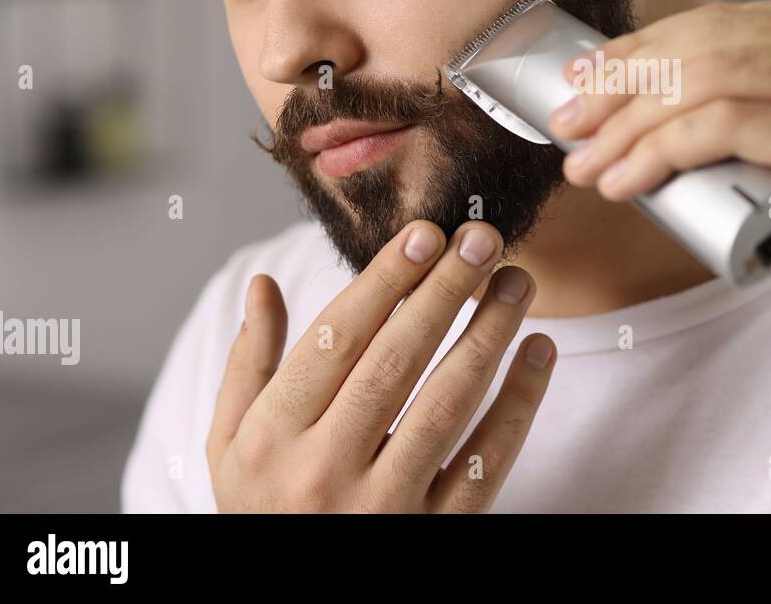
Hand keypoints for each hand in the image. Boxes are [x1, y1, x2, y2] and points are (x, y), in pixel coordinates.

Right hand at [206, 220, 555, 511]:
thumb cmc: (265, 510)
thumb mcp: (231, 447)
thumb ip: (250, 367)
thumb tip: (264, 285)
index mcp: (269, 439)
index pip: (335, 340)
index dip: (384, 282)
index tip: (424, 235)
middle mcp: (321, 474)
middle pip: (395, 362)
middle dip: (443, 291)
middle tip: (482, 237)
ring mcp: (381, 509)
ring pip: (446, 404)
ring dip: (489, 334)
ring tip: (516, 281)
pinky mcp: (435, 536)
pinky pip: (484, 462)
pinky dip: (519, 403)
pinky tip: (539, 352)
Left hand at [549, 0, 770, 317]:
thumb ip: (765, 123)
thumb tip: (667, 131)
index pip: (720, 24)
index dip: (642, 49)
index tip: (590, 83)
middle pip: (702, 41)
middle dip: (620, 80)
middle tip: (568, 120)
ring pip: (703, 78)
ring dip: (628, 121)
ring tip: (585, 161)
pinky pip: (724, 126)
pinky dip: (660, 150)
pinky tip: (626, 178)